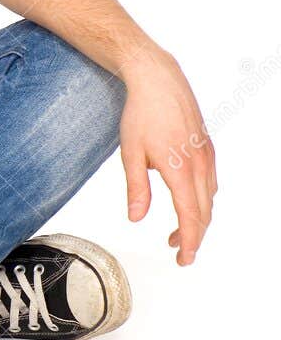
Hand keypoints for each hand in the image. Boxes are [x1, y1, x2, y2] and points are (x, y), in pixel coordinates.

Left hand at [118, 48, 216, 264]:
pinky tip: (187, 202)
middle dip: (193, 236)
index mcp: (179, 169)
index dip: (189, 241)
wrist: (158, 80)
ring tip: (176, 232)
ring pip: (208, 197)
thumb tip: (136, 218)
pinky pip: (209, 182)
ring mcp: (206, 156)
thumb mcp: (130, 153)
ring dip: (197, 219)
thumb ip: (136, 188)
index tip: (184, 259)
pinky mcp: (206, 148)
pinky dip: (201, 199)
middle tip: (178, 253)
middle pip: (203, 211)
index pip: (190, 215)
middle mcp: (199, 164)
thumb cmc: (140, 114)